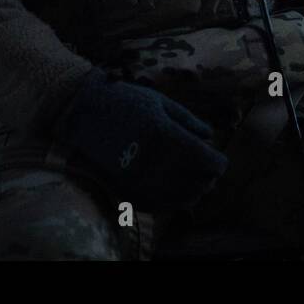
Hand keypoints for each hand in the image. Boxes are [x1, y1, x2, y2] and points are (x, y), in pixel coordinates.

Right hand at [55, 69, 228, 211]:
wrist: (83, 111)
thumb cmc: (125, 100)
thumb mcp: (161, 102)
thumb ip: (188, 121)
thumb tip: (210, 137)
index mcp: (165, 134)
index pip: (204, 160)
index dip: (217, 163)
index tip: (220, 161)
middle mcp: (152, 159)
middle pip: (195, 181)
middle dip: (207, 177)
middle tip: (210, 172)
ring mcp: (136, 176)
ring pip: (177, 197)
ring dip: (192, 192)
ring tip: (197, 185)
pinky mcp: (123, 186)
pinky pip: (156, 204)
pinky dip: (171, 202)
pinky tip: (176, 194)